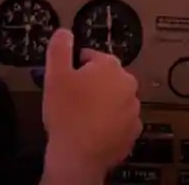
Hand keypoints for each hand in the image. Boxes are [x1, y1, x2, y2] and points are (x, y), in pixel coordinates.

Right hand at [40, 29, 141, 183]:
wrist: (78, 156)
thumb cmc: (66, 112)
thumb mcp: (55, 74)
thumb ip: (60, 48)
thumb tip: (65, 32)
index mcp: (111, 66)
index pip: (92, 57)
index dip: (75, 67)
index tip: (66, 81)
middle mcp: (128, 84)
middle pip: (106, 77)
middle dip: (91, 84)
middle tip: (72, 99)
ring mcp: (133, 110)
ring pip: (114, 99)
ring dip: (102, 103)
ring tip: (82, 117)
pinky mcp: (133, 132)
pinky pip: (119, 121)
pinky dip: (110, 123)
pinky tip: (94, 130)